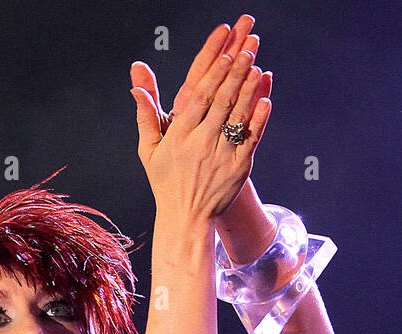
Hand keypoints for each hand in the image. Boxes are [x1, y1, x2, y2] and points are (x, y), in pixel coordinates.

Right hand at [130, 19, 271, 219]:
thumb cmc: (165, 182)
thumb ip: (146, 115)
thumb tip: (135, 85)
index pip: (200, 97)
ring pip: (238, 116)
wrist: (186, 218)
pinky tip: (266, 100)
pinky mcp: (239, 167)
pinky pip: (252, 139)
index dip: (214, 74)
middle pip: (222, 101)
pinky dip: (259, 119)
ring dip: (249, 89)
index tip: (224, 52)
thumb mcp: (149, 150)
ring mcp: (223, 155)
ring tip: (257, 66)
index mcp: (180, 135)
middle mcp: (202, 142)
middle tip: (247, 48)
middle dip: (235, 72)